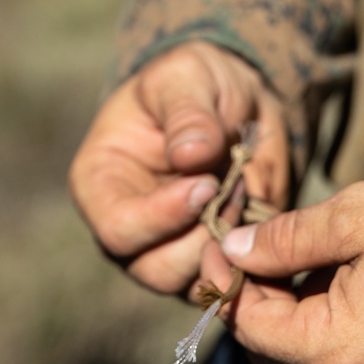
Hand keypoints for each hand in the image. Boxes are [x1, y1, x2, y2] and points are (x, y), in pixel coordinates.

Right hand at [68, 42, 287, 299]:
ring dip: (230, 247)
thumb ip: (185, 113)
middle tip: (235, 186)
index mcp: (100, 185)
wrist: (233, 101)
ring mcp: (167, 251)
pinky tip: (263, 214)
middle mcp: (127, 229)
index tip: (206, 182)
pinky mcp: (210, 262)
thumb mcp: (185, 78)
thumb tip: (190, 155)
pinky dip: (254, 261)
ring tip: (245, 190)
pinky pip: (231, 283)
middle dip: (203, 235)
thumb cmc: (193, 83)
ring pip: (194, 286)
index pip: (118, 229)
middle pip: (155, 269)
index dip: (162, 216)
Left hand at [211, 167, 363, 363]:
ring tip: (283, 253)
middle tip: (241, 246)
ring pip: (305, 358)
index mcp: (343, 352)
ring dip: (282, 310)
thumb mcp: (356, 217)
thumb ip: (284, 241)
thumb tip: (235, 250)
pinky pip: (343, 359)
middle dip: (249, 299)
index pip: (249, 329)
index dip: (225, 283)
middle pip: (271, 352)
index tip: (218, 241)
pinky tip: (326, 274)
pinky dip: (320, 321)